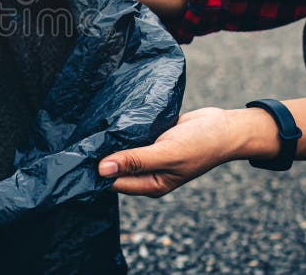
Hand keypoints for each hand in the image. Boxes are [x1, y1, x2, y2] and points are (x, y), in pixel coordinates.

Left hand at [97, 107, 278, 196]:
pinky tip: (110, 120)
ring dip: (111, 141)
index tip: (80, 154)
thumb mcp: (167, 153)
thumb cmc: (201, 144)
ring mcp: (150, 157)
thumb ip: (135, 161)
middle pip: (115, 167)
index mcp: (151, 185)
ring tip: (93, 127)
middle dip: (101, 155)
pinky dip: (123, 131)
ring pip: (121, 151)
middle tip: (83, 137)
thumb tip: (101, 170)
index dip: (96, 170)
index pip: (113, 182)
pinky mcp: (152, 140)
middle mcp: (148, 174)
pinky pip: (131, 138)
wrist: (225, 127)